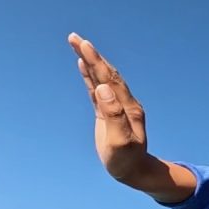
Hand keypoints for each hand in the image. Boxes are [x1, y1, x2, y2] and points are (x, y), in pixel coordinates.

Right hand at [68, 33, 150, 182]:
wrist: (134, 171)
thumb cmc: (127, 160)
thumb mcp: (120, 141)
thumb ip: (113, 115)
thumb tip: (103, 88)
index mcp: (127, 106)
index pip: (109, 79)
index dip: (96, 62)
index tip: (84, 45)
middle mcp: (123, 102)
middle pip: (105, 73)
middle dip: (91, 54)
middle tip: (75, 37)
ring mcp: (116, 105)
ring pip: (101, 78)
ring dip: (89, 60)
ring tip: (76, 43)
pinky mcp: (107, 112)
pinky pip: (97, 89)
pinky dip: (89, 75)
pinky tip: (82, 64)